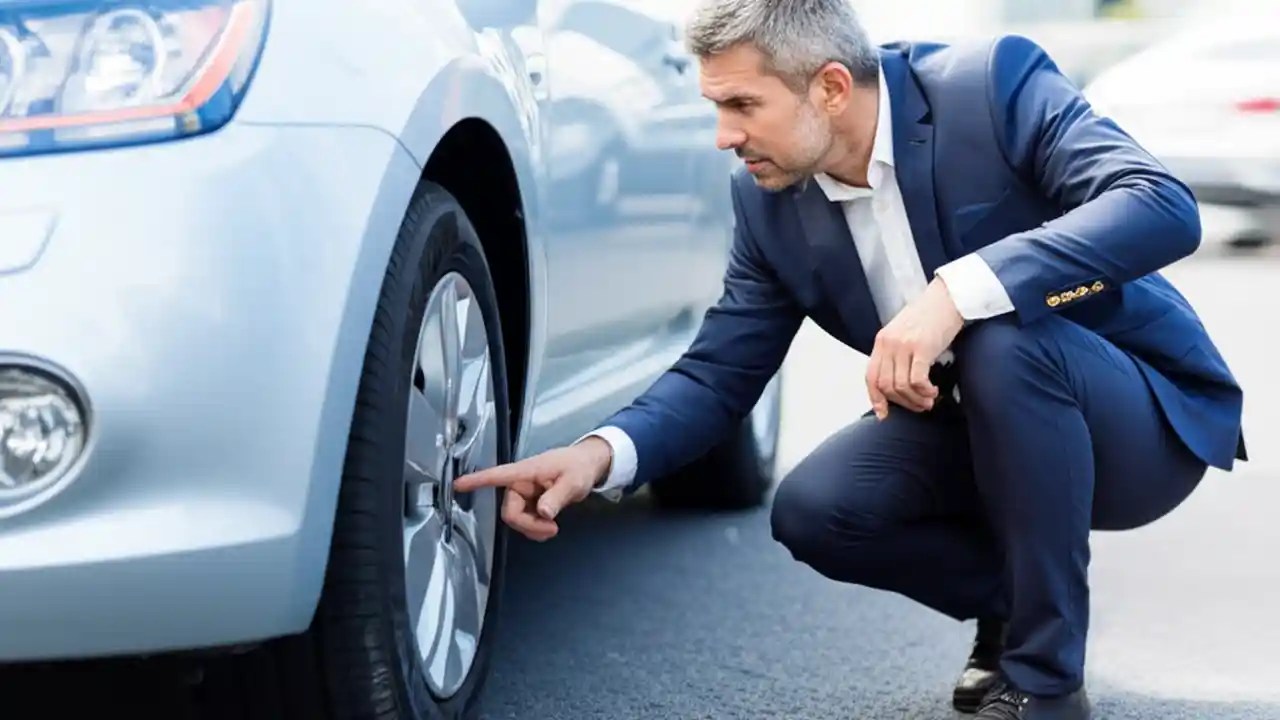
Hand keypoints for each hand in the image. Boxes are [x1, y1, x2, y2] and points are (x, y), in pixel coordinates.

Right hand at [452, 436, 613, 540]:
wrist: (588, 467)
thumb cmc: (579, 467)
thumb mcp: (573, 481)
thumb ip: (557, 497)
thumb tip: (543, 513)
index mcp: (526, 472)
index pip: (497, 475)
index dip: (476, 481)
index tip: (457, 485)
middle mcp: (519, 484)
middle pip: (510, 511)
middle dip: (528, 525)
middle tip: (552, 529)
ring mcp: (524, 495)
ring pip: (516, 519)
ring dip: (533, 529)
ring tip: (554, 528)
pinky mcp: (529, 504)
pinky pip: (524, 522)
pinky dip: (535, 528)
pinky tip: (549, 526)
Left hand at [866, 278, 964, 418]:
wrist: (948, 296)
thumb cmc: (930, 315)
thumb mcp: (904, 333)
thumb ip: (896, 353)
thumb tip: (898, 383)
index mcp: (881, 341)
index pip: (871, 377)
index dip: (876, 399)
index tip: (885, 414)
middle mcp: (888, 344)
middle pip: (886, 385)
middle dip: (903, 403)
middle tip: (919, 406)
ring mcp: (903, 345)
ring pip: (901, 386)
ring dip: (916, 400)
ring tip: (929, 400)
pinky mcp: (922, 347)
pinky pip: (917, 380)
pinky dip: (924, 391)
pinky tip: (933, 391)